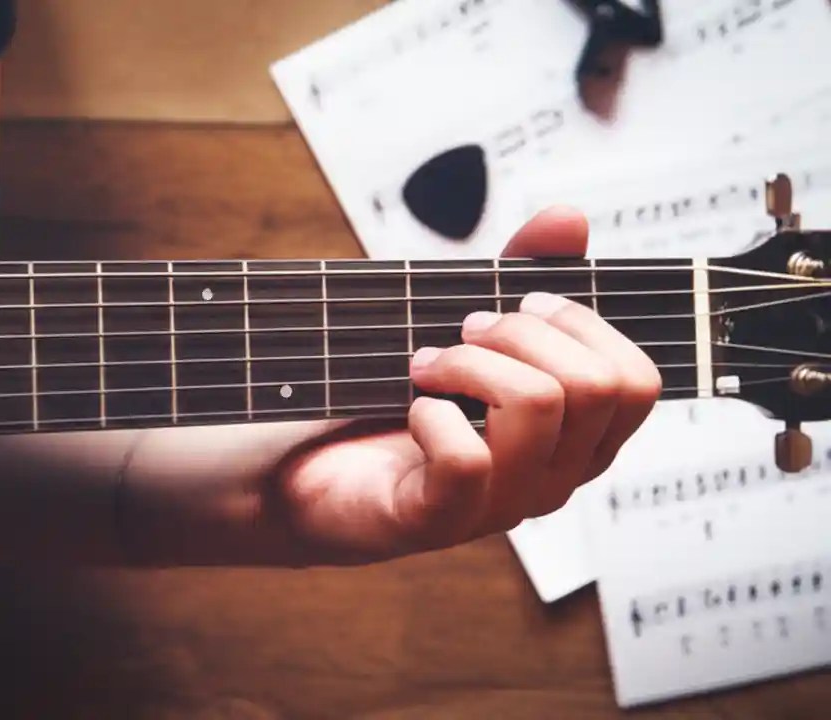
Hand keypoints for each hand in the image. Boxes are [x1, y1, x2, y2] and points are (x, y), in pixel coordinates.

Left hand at [275, 207, 661, 559]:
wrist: (314, 470)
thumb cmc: (397, 400)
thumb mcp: (465, 333)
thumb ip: (520, 277)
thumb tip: (568, 218)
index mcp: (576, 439)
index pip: (637, 382)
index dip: (583, 324)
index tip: (519, 304)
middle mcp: (554, 478)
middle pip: (595, 386)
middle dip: (521, 333)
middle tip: (461, 331)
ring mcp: (502, 506)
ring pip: (538, 408)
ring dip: (470, 363)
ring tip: (425, 365)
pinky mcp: (441, 520)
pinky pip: (467, 460)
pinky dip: (430, 415)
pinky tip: (410, 411)